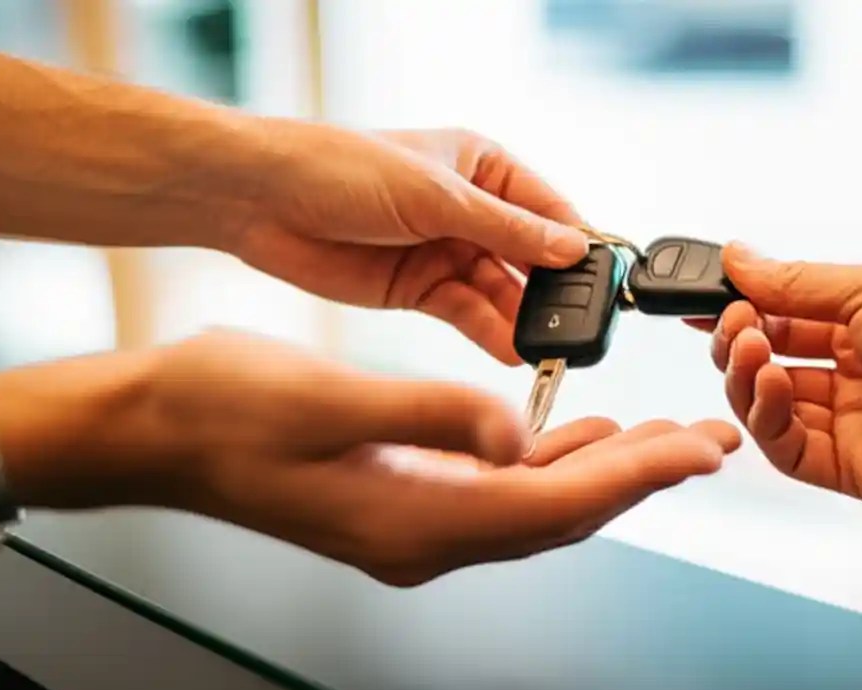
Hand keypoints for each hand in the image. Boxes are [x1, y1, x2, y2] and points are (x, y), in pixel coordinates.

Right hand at [0, 330, 739, 585]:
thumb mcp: (332, 399)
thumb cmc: (227, 413)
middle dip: (643, 476)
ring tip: (666, 439)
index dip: (639, 476)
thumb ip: (436, 417)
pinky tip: (578, 433)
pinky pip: (502, 488)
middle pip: (563, 511)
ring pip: (539, 502)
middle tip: (709, 441)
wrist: (158, 432)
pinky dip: (552, 460)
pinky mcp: (405, 497)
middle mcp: (426, 536)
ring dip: (606, 469)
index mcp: (417, 522)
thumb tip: (521, 432)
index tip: (700, 450)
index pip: (558, 503)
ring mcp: (415, 522)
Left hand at [231, 125, 589, 364]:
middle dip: (550, 290)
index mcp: (483, 167)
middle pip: (529, 258)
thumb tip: (574, 249)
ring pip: (500, 292)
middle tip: (574, 325)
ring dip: (521, 318)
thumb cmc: (343, 168)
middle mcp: (471, 211)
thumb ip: (508, 229)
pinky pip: (468, 314)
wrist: (261, 201)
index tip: (601, 280)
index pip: (548, 210)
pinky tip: (513, 350)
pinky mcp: (419, 290)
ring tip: (546, 348)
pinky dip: (490, 332)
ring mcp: (445, 252)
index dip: (575, 245)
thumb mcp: (438, 195)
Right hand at [699, 244, 861, 512]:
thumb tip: (736, 255)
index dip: (742, 309)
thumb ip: (793, 281)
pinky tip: (769, 382)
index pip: (785, 318)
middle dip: (740, 339)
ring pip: (768, 407)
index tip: (702, 298)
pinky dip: (764, 416)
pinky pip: (786, 448)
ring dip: (745, 373)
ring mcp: (850, 426)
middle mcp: (855, 376)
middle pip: (770, 363)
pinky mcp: (848, 471)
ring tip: (750, 345)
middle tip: (733, 320)